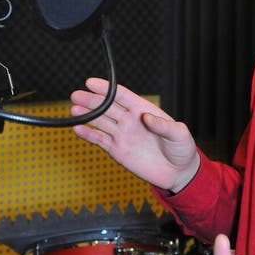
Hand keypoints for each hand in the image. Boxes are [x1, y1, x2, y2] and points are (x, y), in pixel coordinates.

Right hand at [71, 78, 199, 192]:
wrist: (178, 172)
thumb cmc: (181, 149)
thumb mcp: (179, 134)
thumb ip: (164, 126)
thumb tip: (146, 117)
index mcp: (144, 110)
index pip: (122, 96)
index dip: (106, 89)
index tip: (91, 83)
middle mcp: (130, 120)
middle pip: (107, 107)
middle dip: (91, 101)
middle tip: (75, 95)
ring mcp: (122, 134)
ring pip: (100, 122)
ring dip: (87, 115)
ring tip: (73, 109)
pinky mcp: (117, 151)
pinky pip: (100, 140)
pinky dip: (88, 135)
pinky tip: (77, 129)